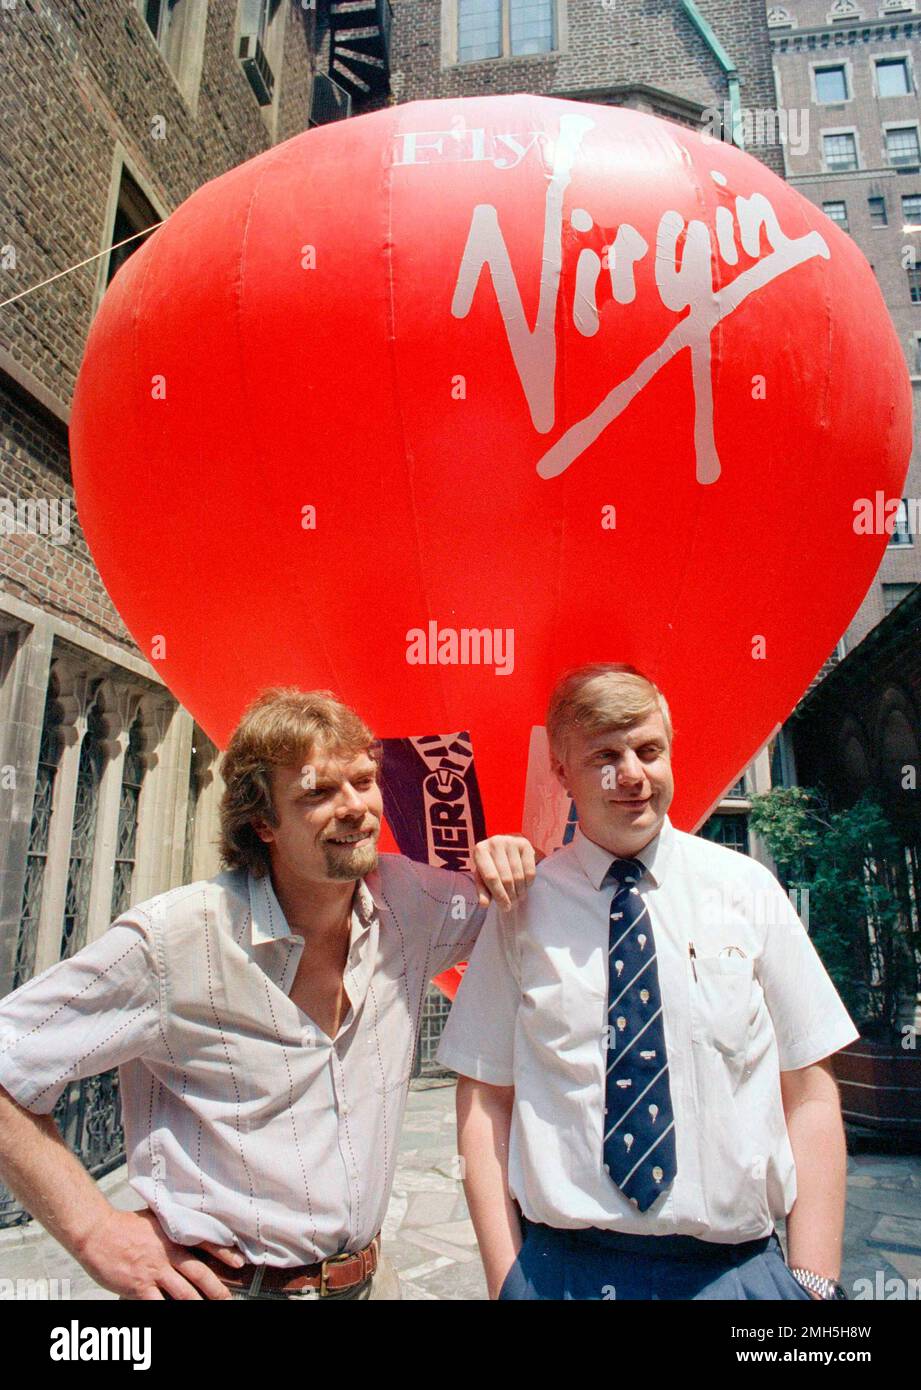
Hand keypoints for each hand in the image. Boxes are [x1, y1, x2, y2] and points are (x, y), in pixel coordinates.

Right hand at [77, 1207, 243, 1299]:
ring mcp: (153, 1271)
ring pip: (183, 1292)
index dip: (223, 1253)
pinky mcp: (139, 1286)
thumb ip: (172, 1227)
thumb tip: (188, 1233)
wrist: (97, 1232)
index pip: (204, 1242)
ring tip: (209, 1310)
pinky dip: (168, 1310)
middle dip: (216, 1288)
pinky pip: (158, 1304)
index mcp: (172, 1233)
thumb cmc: (123, 1226)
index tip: (239, 1262)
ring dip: (197, 1303)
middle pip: (198, 1272)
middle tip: (227, 1298)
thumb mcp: (155, 1219)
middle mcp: (167, 1253)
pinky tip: (176, 1313)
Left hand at [472, 835, 539, 910]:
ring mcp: (511, 841)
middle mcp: (495, 842)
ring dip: (519, 891)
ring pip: (518, 875)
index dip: (499, 895)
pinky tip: (524, 886)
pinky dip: (528, 882)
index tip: (505, 907)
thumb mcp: (483, 877)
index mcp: (480, 851)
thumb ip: (482, 890)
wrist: (504, 847)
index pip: (491, 877)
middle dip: (510, 895)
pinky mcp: (525, 844)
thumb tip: (484, 904)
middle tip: (512, 904)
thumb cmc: (491, 864)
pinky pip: (529, 870)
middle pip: (506, 877)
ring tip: (518, 897)